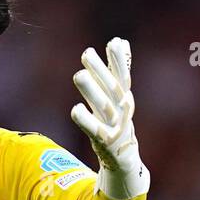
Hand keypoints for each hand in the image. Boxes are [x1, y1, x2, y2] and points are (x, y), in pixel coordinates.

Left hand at [70, 36, 149, 199]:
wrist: (123, 158)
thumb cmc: (115, 121)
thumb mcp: (116, 94)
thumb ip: (117, 69)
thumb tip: (121, 41)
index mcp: (124, 98)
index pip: (123, 76)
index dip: (119, 60)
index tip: (113, 42)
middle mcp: (122, 110)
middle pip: (112, 88)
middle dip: (100, 70)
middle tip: (86, 53)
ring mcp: (115, 127)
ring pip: (103, 107)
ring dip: (92, 90)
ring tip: (79, 74)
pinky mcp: (105, 142)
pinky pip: (94, 130)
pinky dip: (86, 120)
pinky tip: (75, 109)